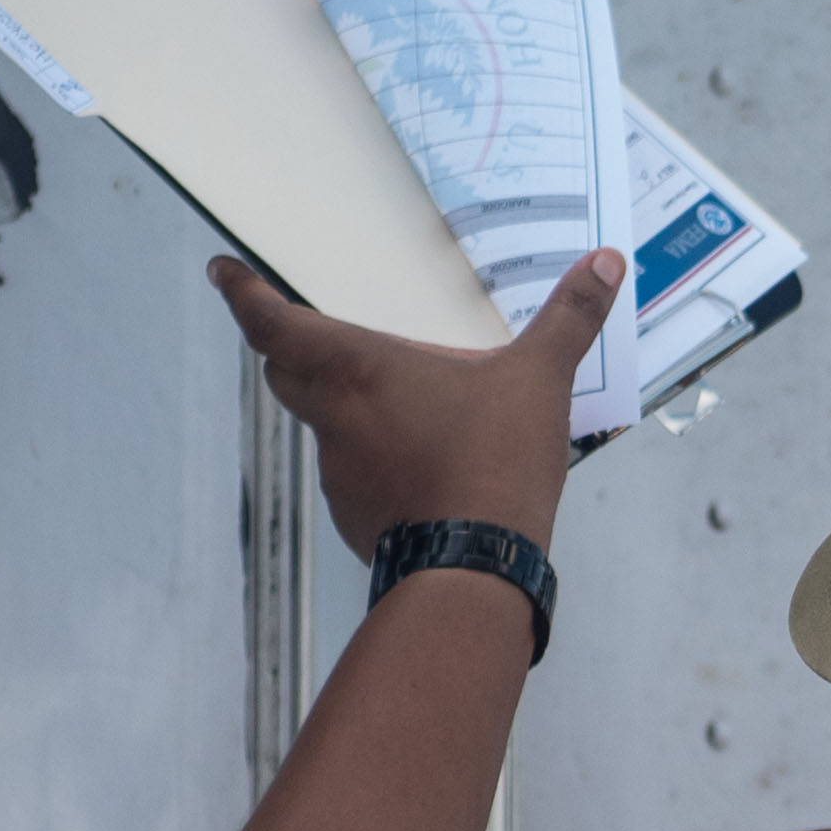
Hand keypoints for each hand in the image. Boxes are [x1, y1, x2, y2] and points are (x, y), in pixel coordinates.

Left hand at [217, 251, 617, 568]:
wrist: (477, 568)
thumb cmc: (495, 461)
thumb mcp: (540, 381)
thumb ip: (571, 318)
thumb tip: (607, 262)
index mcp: (358, 369)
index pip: (272, 322)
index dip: (241, 294)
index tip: (222, 272)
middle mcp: (333, 416)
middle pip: (283, 372)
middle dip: (288, 349)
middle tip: (305, 333)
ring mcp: (339, 472)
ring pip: (322, 427)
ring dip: (343, 412)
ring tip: (395, 409)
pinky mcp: (355, 517)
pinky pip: (354, 477)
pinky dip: (373, 464)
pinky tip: (418, 469)